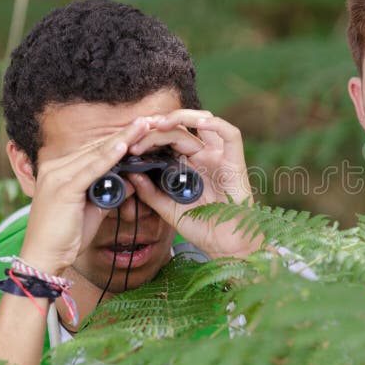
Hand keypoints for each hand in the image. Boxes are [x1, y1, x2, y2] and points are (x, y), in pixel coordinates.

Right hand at [19, 117, 153, 274]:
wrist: (44, 258)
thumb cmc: (66, 236)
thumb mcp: (94, 209)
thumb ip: (111, 192)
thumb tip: (132, 181)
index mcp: (60, 169)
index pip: (96, 149)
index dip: (121, 138)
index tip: (143, 129)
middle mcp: (56, 168)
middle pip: (98, 146)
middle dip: (127, 133)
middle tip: (151, 120)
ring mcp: (57, 176)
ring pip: (97, 153)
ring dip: (124, 139)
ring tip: (145, 125)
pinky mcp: (63, 189)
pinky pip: (91, 170)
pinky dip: (108, 158)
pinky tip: (124, 146)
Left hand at [127, 110, 259, 257]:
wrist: (227, 248)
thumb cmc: (203, 229)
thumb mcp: (169, 211)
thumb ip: (150, 193)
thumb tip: (130, 174)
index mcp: (188, 167)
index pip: (167, 141)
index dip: (149, 137)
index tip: (129, 144)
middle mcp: (204, 157)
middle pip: (181, 129)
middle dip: (158, 127)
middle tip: (138, 131)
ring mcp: (220, 158)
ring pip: (205, 122)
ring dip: (182, 117)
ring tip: (159, 123)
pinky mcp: (235, 162)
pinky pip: (231, 135)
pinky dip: (216, 125)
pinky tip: (198, 123)